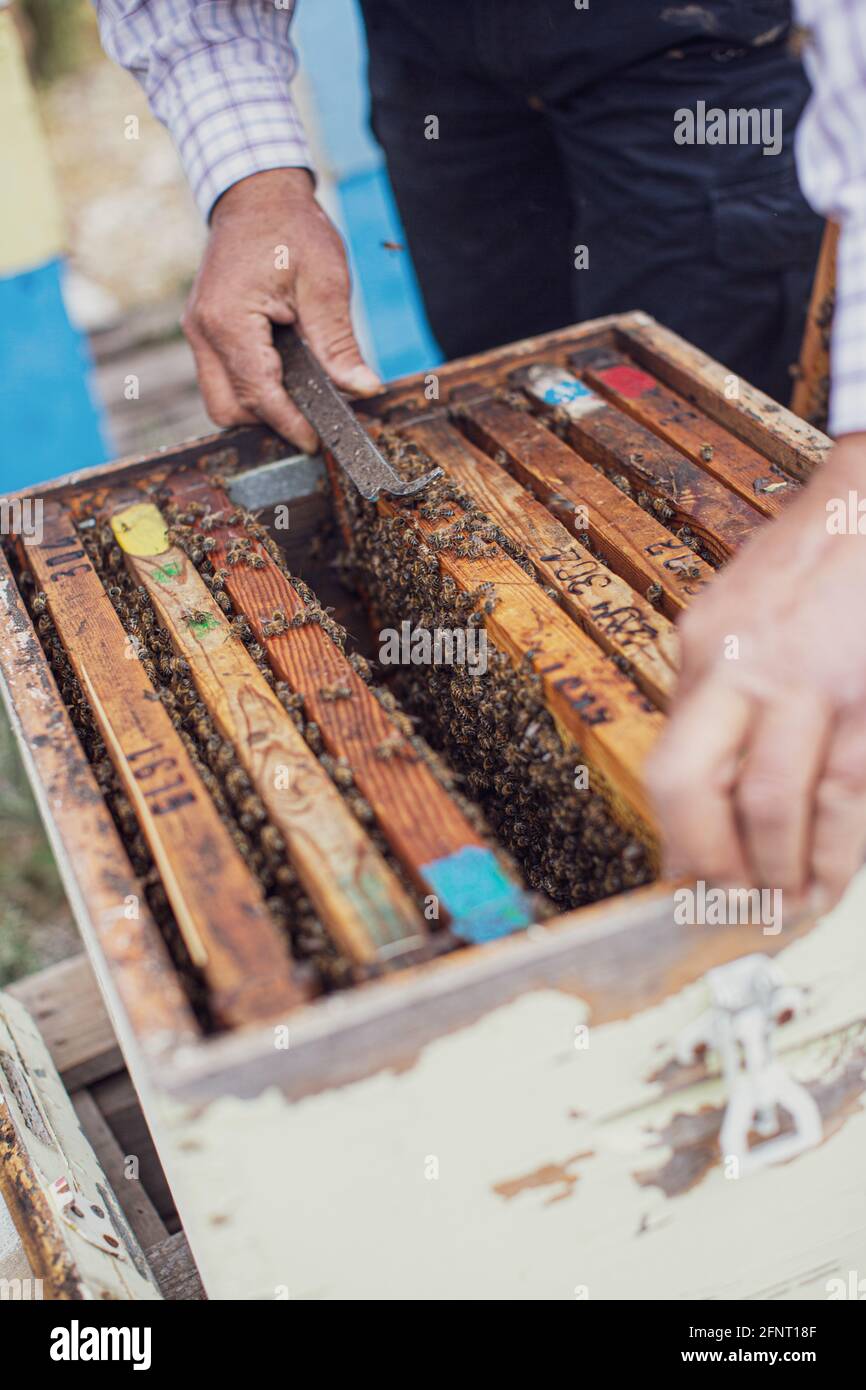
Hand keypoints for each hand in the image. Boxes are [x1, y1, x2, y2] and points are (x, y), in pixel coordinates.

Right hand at [181, 169, 380, 452]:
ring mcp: (197, 332)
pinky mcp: (204, 331)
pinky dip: (251, 387)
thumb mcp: (326, 282)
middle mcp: (202, 331)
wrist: (255, 194)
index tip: (317, 442)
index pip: (258, 395)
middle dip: (269, 421)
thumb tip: (363, 388)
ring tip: (300, 395)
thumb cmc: (291, 229)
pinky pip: (221, 378)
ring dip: (258, 407)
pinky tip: (285, 375)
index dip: (289, 425)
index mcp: (228, 321)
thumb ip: (340, 343)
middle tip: (312, 418)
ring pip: (220, 399)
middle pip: (228, 409)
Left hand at [647, 432, 865, 918]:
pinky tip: (832, 877)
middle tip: (730, 909)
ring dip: (780, 870)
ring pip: (778, 802)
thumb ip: (717, 691)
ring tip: (785, 908)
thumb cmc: (813, 562)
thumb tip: (704, 782)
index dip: (679, 837)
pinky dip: (839, 848)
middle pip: (702, 787)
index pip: (673, 764)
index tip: (688, 882)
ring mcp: (814, 683)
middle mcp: (748, 668)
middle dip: (714, 865)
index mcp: (707, 649)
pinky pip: (848, 791)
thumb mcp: (734, 616)